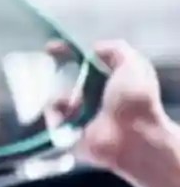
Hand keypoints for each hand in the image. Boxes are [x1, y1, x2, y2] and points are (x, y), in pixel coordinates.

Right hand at [53, 40, 170, 175]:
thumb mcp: (133, 65)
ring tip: (70, 104)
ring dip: (59, 99)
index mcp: (110, 82)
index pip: (83, 62)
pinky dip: (55, 116)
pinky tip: (66, 117)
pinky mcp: (71, 135)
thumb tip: (93, 48)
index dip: (66, 53)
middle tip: (51, 73)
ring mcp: (82, 118)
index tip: (49, 47)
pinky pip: (51, 120)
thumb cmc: (137, 101)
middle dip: (56, 75)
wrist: (135, 139)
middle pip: (65, 81)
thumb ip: (115, 49)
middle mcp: (95, 99)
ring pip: (55, 100)